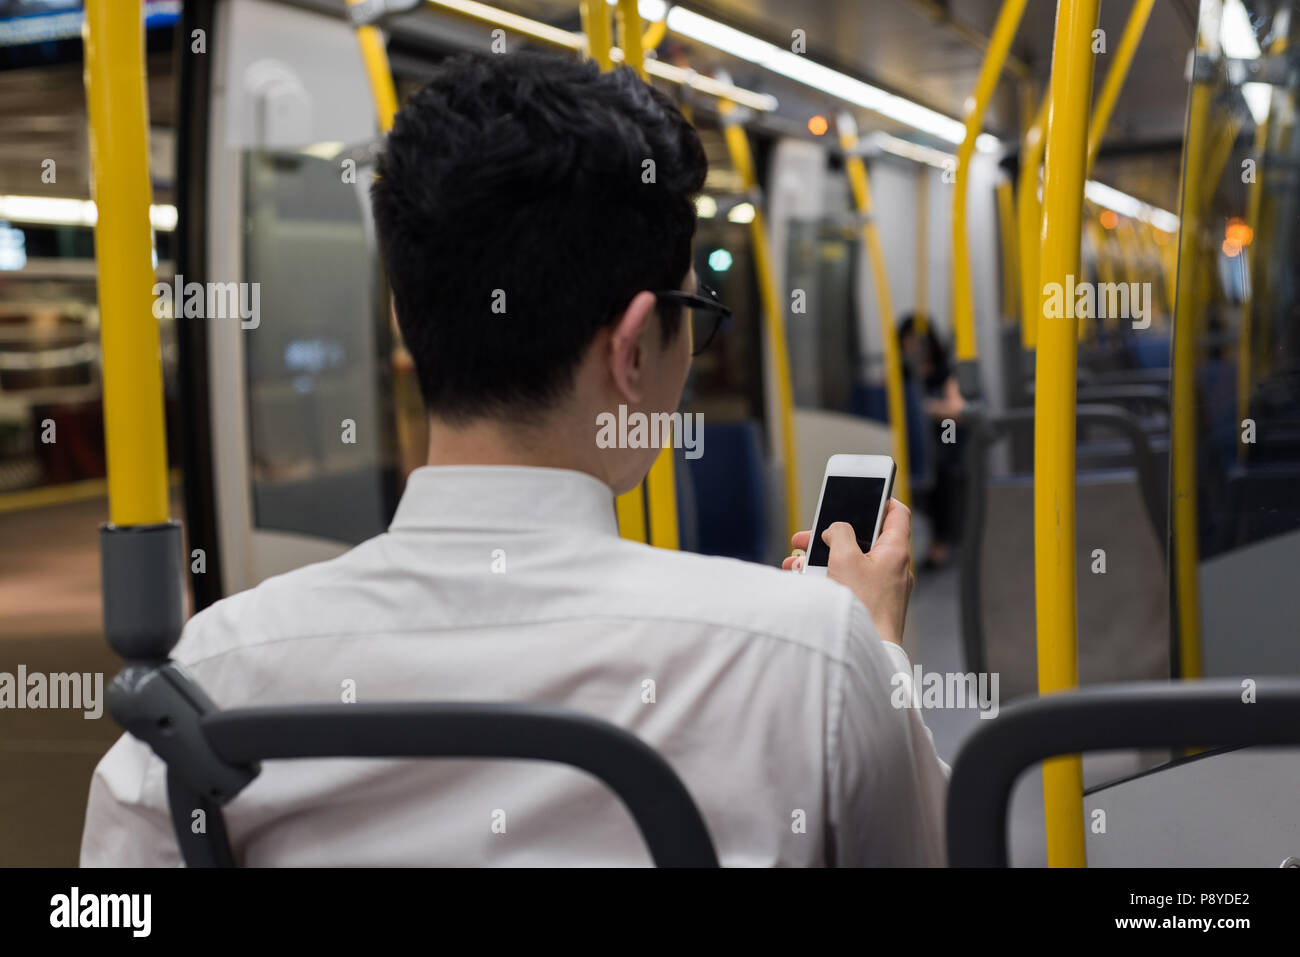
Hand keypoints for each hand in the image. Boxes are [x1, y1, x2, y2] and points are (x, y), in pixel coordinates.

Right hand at [782, 499, 914, 644]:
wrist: (870, 651)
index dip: (880, 500)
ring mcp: (883, 587)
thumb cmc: (864, 606)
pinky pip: (849, 583)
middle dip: (832, 537)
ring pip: (851, 563)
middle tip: (810, 537)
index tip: (862, 495)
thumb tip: (836, 531)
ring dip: (824, 560)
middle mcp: (893, 567)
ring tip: (798, 564)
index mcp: (896, 550)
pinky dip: (829, 579)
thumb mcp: (844, 557)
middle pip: (863, 539)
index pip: (896, 513)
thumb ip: (839, 533)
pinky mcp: (871, 603)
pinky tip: (806, 583)